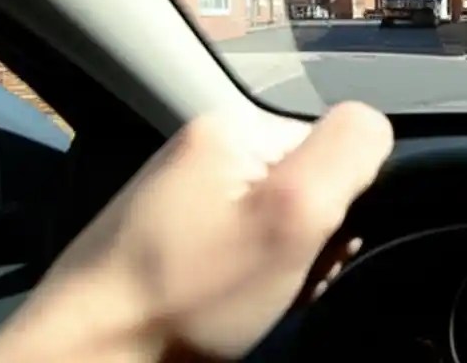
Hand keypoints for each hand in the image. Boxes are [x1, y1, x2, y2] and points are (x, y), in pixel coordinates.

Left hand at [0, 101, 394, 362]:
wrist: (88, 357)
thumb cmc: (188, 294)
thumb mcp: (293, 213)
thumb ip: (348, 152)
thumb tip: (379, 127)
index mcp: (234, 126)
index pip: (338, 149)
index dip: (339, 208)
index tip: (310, 250)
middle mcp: (204, 150)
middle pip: (307, 187)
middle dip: (311, 242)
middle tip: (280, 282)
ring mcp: (182, 195)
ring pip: (276, 225)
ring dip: (284, 267)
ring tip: (252, 300)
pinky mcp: (170, 239)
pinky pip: (241, 249)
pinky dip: (250, 281)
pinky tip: (230, 307)